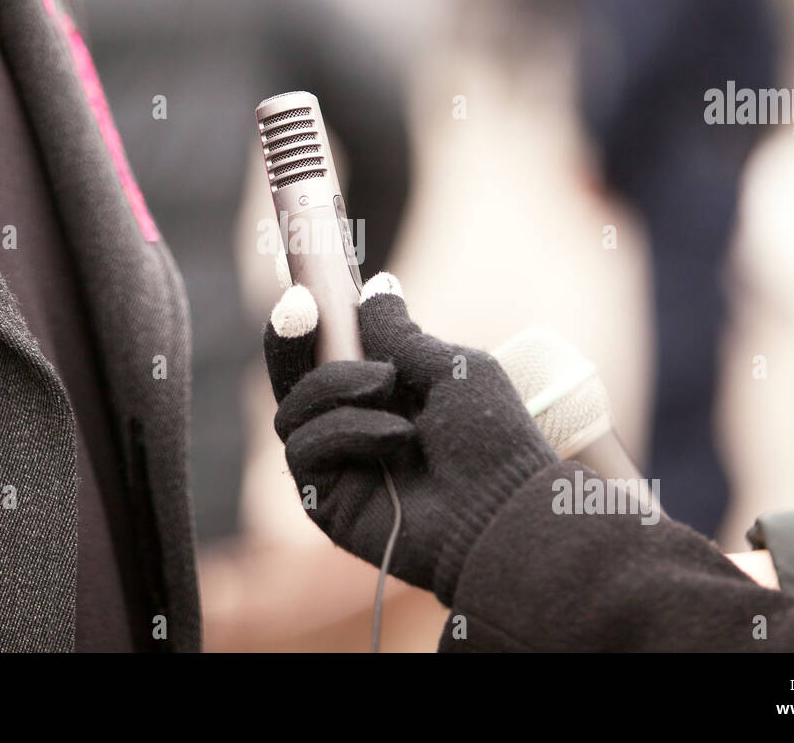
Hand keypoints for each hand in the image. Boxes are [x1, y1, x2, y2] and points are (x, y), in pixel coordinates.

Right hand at [262, 272, 556, 603]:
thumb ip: (400, 333)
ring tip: (390, 391)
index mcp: (378, 394)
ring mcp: (334, 465)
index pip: (325, 353)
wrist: (504, 508)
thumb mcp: (448, 368)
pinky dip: (347, 430)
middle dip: (289, 339)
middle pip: (290, 379)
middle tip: (303, 307)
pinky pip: (304, 446)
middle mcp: (349, 427)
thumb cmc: (491, 439)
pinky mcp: (324, 501)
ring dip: (338, 385)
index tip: (307, 288)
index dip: (308, 321)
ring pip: (291, 408)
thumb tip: (377, 286)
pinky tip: (394, 437)